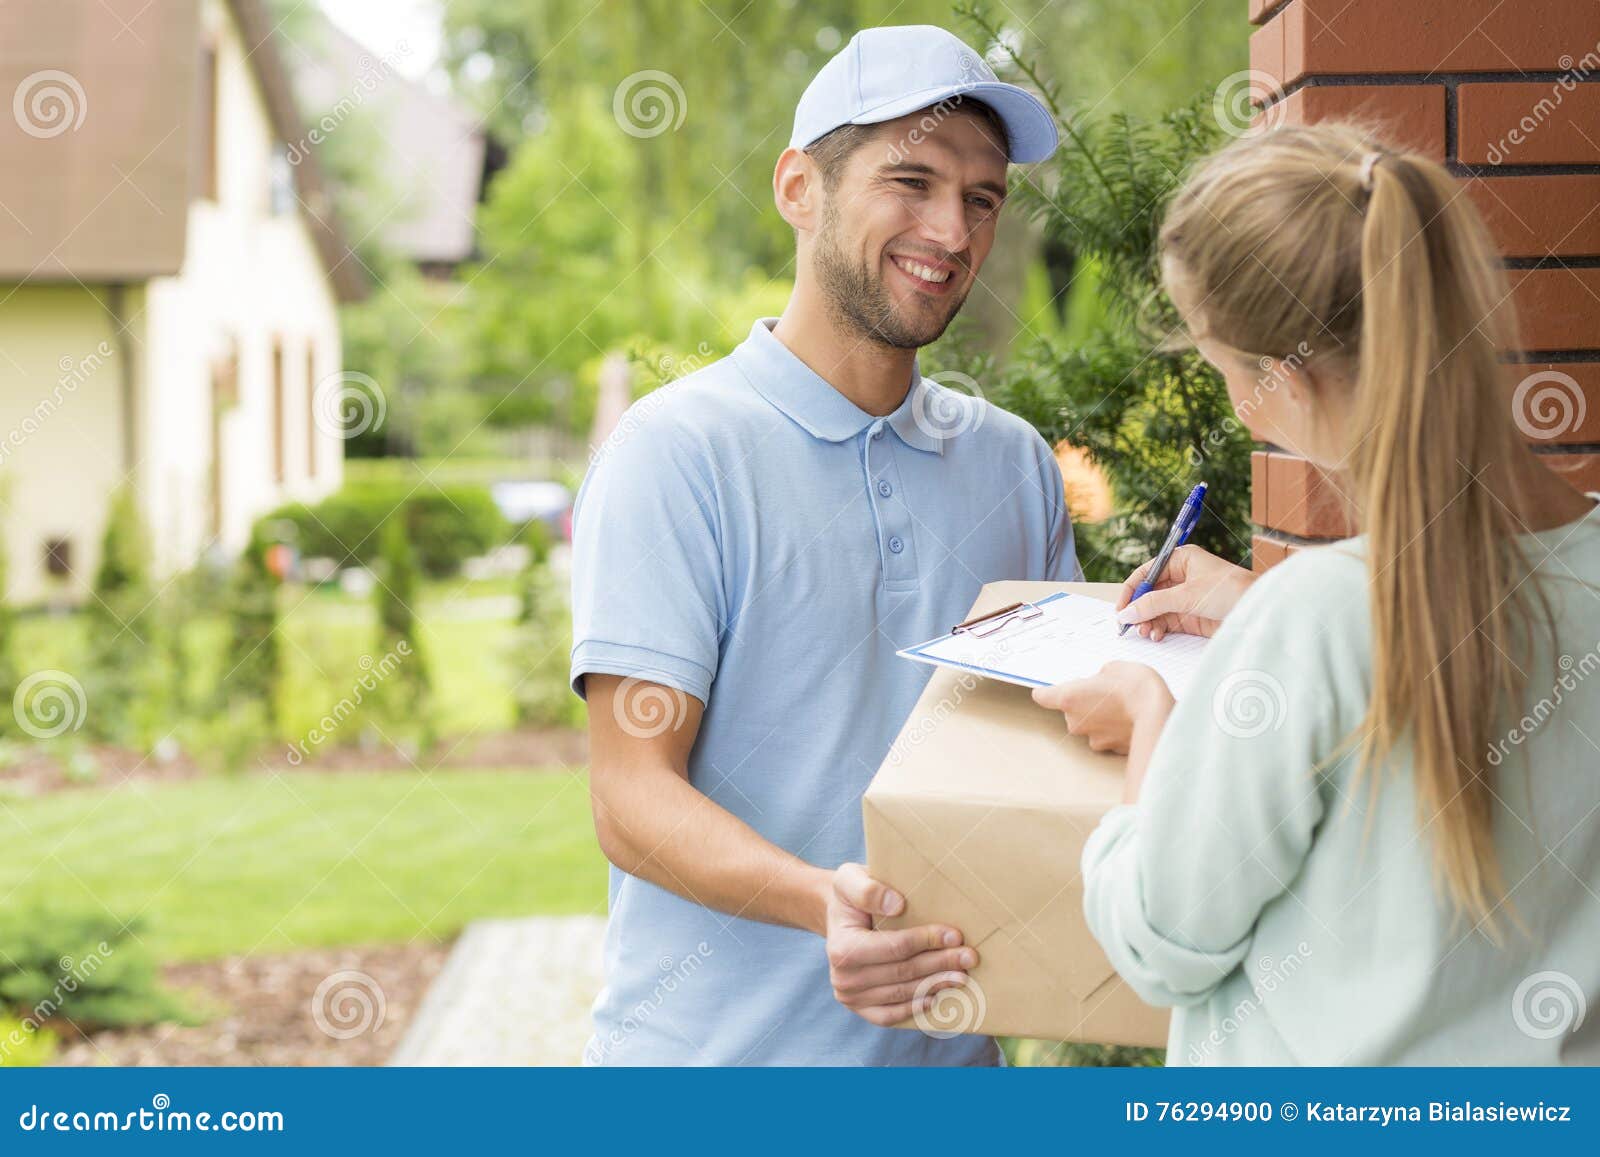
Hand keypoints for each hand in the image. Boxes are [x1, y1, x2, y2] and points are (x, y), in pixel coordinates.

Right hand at [824, 862, 976, 1027]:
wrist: (840, 917)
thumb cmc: (850, 896)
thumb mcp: (851, 879)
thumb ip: (868, 890)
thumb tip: (897, 905)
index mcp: (841, 947)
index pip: (894, 948)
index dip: (926, 942)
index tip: (955, 935)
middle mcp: (843, 977)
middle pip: (902, 973)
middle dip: (940, 964)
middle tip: (969, 957)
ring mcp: (850, 997)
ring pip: (901, 995)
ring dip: (935, 985)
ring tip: (961, 976)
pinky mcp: (859, 1008)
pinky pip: (890, 1015)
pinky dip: (914, 1008)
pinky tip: (935, 996)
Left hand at [1032, 661, 1173, 755]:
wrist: (1158, 714)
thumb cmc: (1135, 686)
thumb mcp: (1114, 668)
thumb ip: (1099, 677)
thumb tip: (1102, 683)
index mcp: (1069, 697)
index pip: (1043, 697)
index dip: (1046, 692)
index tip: (1047, 690)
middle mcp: (1075, 721)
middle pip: (1071, 711)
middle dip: (1084, 703)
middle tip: (1105, 693)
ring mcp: (1092, 738)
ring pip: (1090, 726)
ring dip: (1101, 718)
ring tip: (1123, 707)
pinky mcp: (1109, 750)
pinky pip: (1107, 737)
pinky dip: (1115, 730)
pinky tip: (1130, 720)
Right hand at [1116, 545, 1253, 640]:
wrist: (1261, 610)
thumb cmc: (1231, 591)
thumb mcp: (1187, 595)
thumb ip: (1153, 604)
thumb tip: (1125, 613)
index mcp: (1181, 560)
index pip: (1146, 573)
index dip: (1131, 591)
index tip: (1120, 609)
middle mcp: (1182, 577)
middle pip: (1149, 593)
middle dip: (1138, 609)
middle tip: (1129, 626)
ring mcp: (1186, 597)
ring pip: (1156, 610)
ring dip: (1147, 621)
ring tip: (1146, 633)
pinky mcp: (1192, 616)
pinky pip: (1167, 622)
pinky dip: (1158, 628)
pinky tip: (1156, 635)